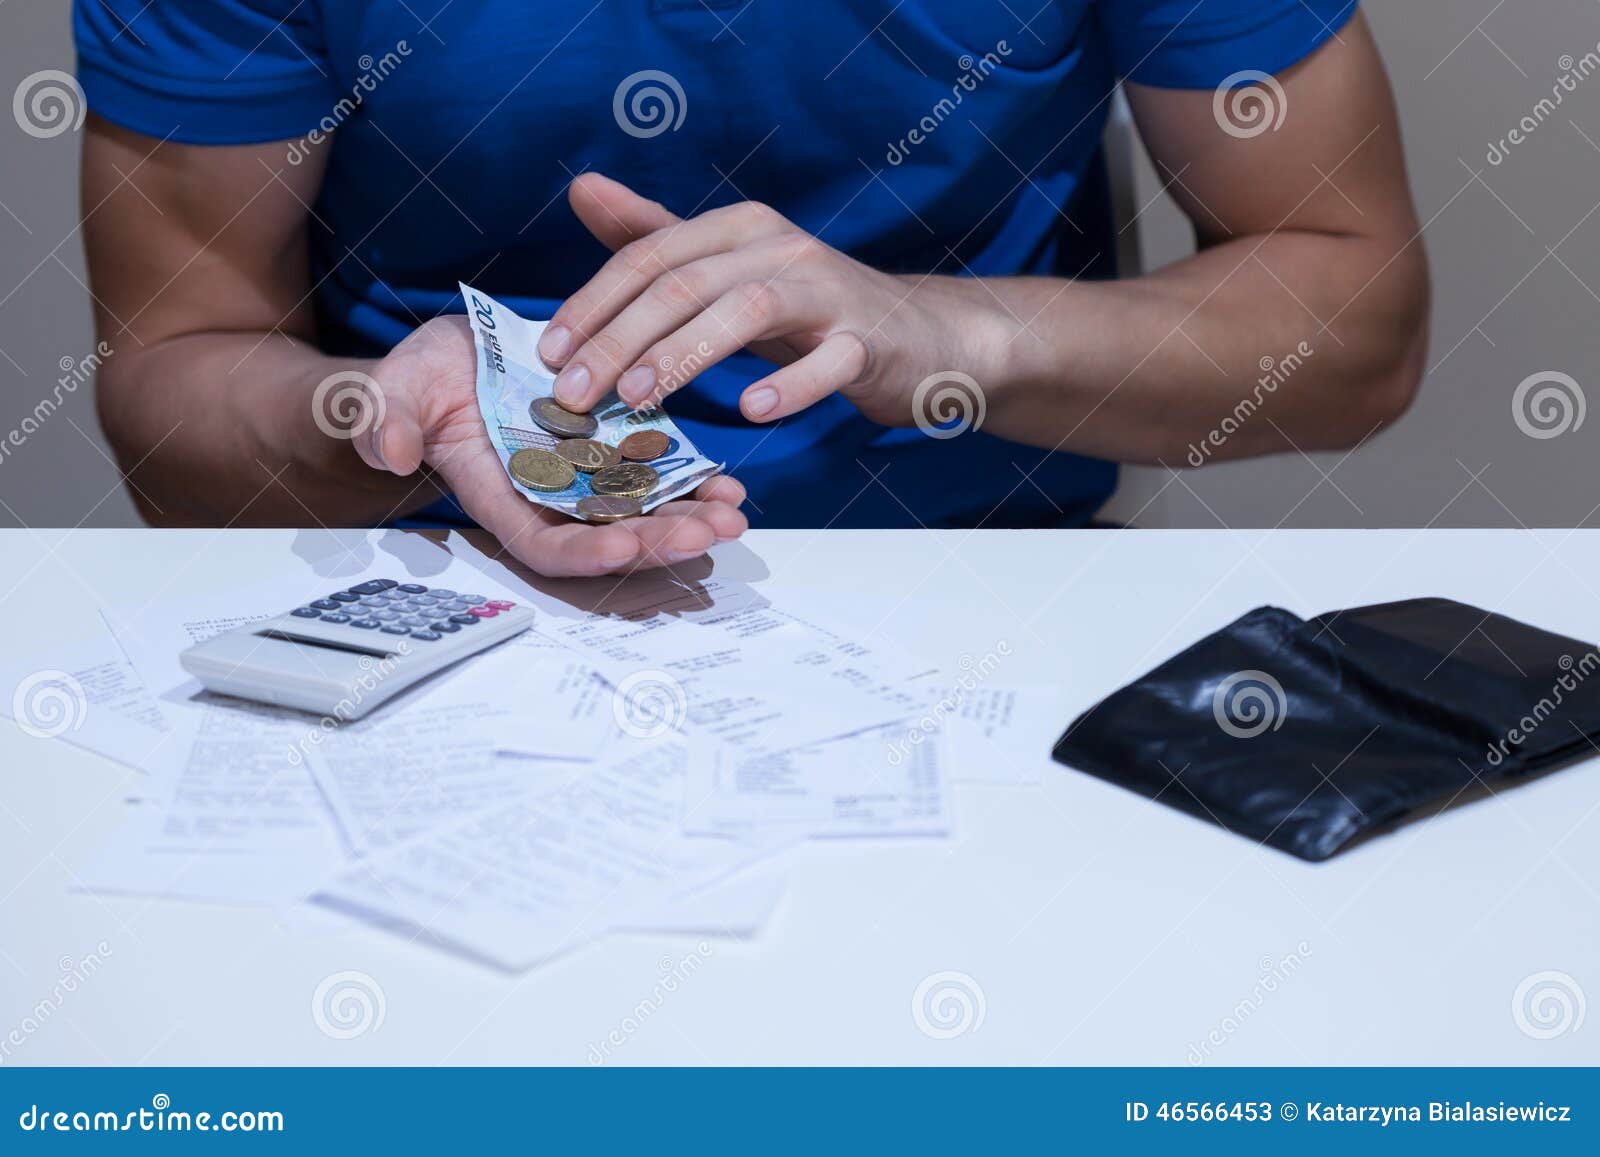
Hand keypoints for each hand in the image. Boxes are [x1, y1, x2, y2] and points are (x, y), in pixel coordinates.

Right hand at [350, 315, 747, 576]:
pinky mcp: (613, 447)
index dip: (583, 552)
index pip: (544, 544)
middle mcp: (551, 498)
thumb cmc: (415, 384)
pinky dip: (695, 484)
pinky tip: (732, 485)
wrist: (450, 356)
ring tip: (734, 515)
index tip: (624, 547)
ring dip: (691, 519)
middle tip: (708, 533)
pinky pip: (660, 475)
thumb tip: (394, 451)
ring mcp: (586, 477)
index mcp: (500, 498)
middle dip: (660, 541)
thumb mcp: (390, 394)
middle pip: (611, 538)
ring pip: (645, 513)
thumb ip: (387, 423)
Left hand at [536, 173, 1001, 424]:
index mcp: (738, 229)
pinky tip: (751, 412)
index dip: (593, 305)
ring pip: (744, 312)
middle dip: (619, 340)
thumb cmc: (812, 310)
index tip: (548, 357)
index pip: (648, 257)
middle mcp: (779, 247)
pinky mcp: (868, 341)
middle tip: (573, 396)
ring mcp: (827, 292)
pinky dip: (790, 385)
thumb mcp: (730, 270)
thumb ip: (657, 237)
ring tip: (638, 401)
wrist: (920, 336)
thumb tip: (582, 189)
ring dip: (683, 356)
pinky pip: (828, 361)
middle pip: (684, 285)